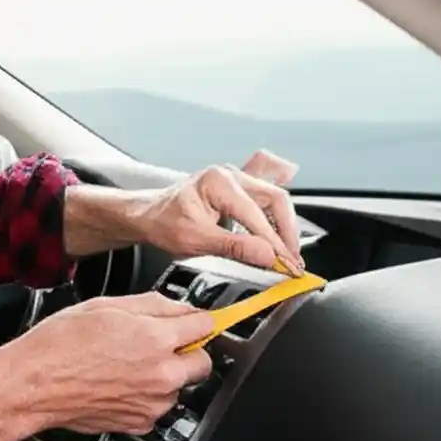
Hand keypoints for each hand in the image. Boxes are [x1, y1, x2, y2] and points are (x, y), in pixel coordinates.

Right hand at [6, 292, 214, 435]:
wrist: (32, 385)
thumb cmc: (58, 346)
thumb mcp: (106, 306)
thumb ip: (153, 305)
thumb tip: (179, 308)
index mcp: (155, 339)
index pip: (205, 326)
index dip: (200, 320)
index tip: (203, 320)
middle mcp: (161, 375)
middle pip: (203, 362)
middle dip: (188, 350)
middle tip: (161, 342)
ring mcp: (152, 404)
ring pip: (180, 386)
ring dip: (166, 374)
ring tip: (129, 363)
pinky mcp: (140, 424)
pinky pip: (158, 406)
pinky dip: (148, 396)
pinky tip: (120, 382)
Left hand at [135, 149, 304, 272]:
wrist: (148, 216)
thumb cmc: (164, 223)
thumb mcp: (195, 240)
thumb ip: (234, 247)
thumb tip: (267, 256)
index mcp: (218, 182)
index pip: (257, 215)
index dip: (275, 243)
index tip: (288, 265)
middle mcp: (231, 175)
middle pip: (275, 199)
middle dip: (287, 232)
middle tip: (293, 261)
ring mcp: (236, 178)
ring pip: (274, 198)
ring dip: (284, 225)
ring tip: (289, 253)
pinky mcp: (238, 188)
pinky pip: (266, 194)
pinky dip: (278, 211)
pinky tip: (287, 222)